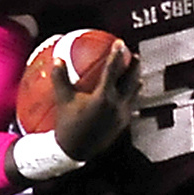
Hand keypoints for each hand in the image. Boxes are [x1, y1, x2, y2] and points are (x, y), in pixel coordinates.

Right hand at [50, 43, 139, 162]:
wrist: (75, 152)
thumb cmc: (68, 125)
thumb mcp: (63, 100)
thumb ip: (61, 78)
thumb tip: (57, 59)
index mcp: (104, 97)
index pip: (113, 70)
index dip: (117, 54)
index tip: (119, 43)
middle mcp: (117, 104)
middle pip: (131, 79)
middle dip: (133, 65)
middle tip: (133, 55)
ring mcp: (122, 115)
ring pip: (134, 92)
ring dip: (135, 80)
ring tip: (136, 72)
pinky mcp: (123, 124)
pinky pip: (131, 104)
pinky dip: (132, 95)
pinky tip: (129, 94)